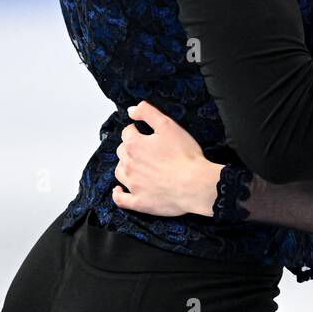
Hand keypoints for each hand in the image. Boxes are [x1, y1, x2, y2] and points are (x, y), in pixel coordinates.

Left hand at [112, 101, 222, 216]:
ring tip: (135, 165)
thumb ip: (147, 113)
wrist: (194, 184)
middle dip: (130, 147)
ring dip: (124, 166)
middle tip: (144, 148)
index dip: (135, 130)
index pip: (127, 133)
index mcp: (134, 145)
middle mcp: (129, 164)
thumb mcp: (168, 125)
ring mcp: (132, 185)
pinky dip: (118, 193)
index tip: (143, 132)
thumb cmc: (184, 155)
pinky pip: (120, 199)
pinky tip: (119, 190)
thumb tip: (131, 110)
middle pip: (121, 152)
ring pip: (120, 172)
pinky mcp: (138, 202)